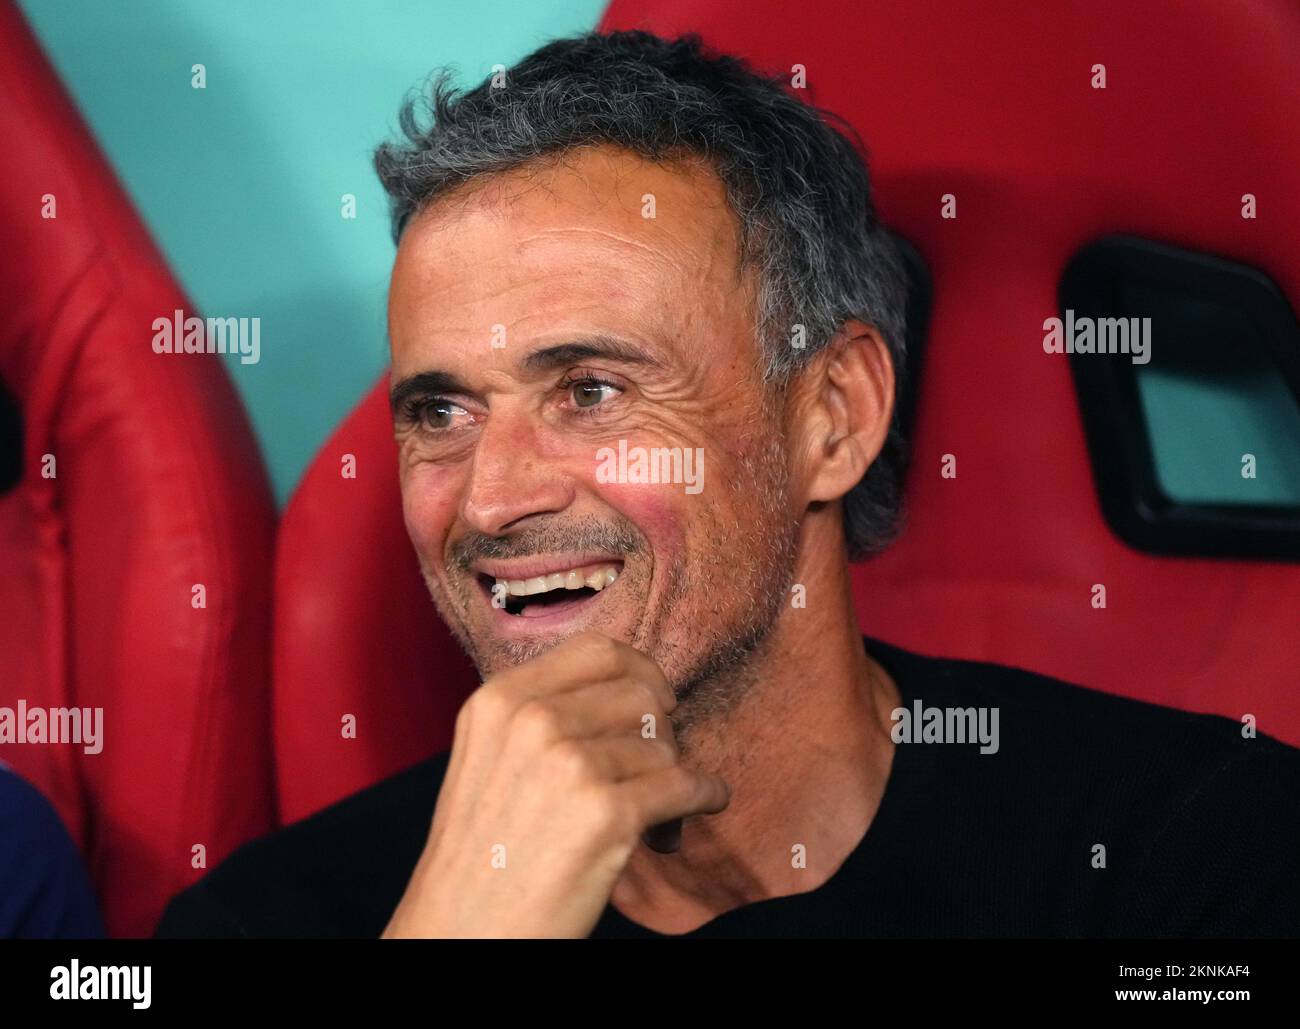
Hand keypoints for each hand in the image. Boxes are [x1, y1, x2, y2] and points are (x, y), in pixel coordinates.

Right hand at [381, 631, 730, 936]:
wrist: (462, 931)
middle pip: (640, 693)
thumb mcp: (489, 758)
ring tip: (654, 810)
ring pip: (663, 744)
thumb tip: (628, 688)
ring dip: (672, 775)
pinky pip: (686, 785)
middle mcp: (533, 721)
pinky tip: (705, 803)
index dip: (640, 671)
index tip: (657, 697)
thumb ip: (543, 716)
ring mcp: (569, 764)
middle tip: (651, 769)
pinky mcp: (607, 813)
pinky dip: (705, 795)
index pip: (598, 651)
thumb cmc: (482, 854)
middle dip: (659, 729)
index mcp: (501, 700)